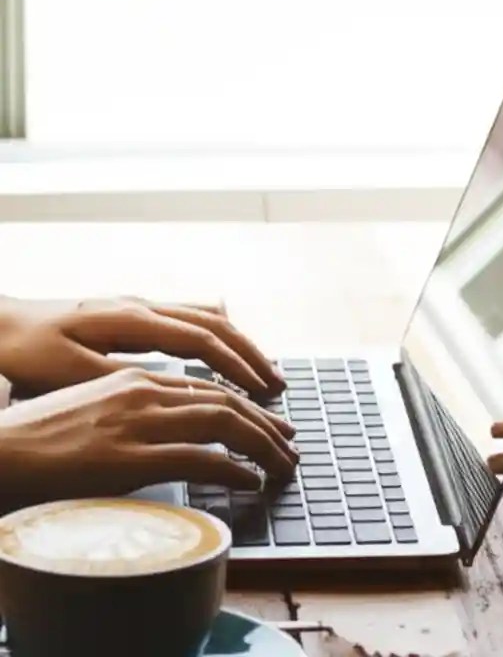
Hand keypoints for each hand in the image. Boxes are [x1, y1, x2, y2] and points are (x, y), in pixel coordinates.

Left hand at [0, 296, 284, 396]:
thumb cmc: (24, 354)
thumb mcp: (70, 373)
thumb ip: (125, 377)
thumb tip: (175, 389)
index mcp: (132, 319)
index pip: (204, 340)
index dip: (239, 367)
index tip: (264, 393)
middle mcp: (142, 306)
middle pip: (216, 324)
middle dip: (252, 356)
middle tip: (279, 388)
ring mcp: (137, 307)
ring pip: (206, 319)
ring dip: (240, 346)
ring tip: (264, 375)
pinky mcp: (130, 316)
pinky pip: (189, 321)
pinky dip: (218, 340)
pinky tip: (226, 355)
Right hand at [0, 368, 297, 509]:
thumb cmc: (37, 440)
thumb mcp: (94, 411)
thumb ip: (134, 413)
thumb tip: (170, 434)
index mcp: (135, 379)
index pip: (208, 388)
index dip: (248, 406)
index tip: (271, 422)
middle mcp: (143, 392)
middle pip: (226, 401)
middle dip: (267, 424)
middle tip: (290, 444)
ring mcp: (137, 422)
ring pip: (224, 423)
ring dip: (263, 445)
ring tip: (283, 465)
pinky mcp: (130, 457)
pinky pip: (201, 458)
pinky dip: (235, 469)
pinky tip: (251, 480)